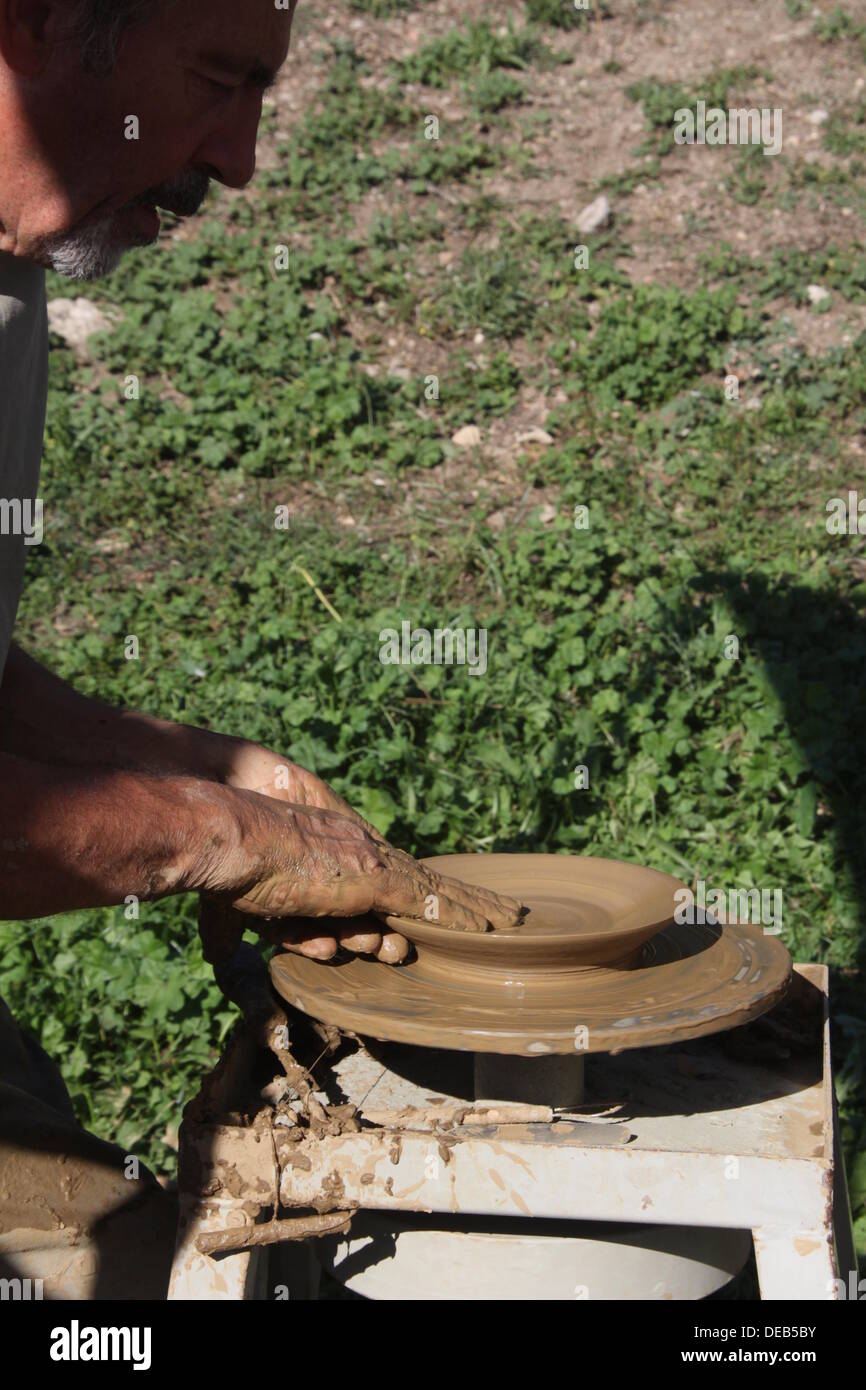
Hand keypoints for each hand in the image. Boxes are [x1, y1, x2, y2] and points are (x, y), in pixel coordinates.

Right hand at [203, 752, 523, 963]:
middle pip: (419, 877)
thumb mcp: (236, 907)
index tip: (427, 905)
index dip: (410, 889)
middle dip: (455, 898)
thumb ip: (237, 926)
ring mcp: (370, 866)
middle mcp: (359, 851)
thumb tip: (221, 954)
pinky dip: (462, 916)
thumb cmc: (225, 870)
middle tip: (493, 914)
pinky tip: (492, 926)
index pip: (382, 873)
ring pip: (436, 889)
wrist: (229, 839)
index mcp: (332, 852)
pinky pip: (431, 903)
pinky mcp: (375, 882)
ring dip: (472, 907)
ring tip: (506, 919)